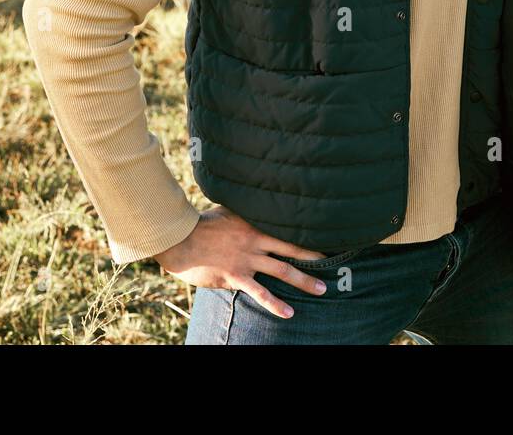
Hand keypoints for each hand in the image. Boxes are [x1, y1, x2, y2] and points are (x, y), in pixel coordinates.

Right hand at [154, 205, 330, 318]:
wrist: (179, 239)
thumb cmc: (201, 225)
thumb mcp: (227, 210)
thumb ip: (244, 211)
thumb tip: (253, 201)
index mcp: (255, 223)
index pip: (286, 228)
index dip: (306, 232)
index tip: (326, 235)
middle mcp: (256, 240)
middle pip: (292, 248)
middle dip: (314, 257)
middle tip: (333, 263)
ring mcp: (247, 259)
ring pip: (282, 270)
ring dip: (304, 280)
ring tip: (322, 289)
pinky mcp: (235, 276)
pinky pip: (260, 292)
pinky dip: (275, 304)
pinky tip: (289, 312)